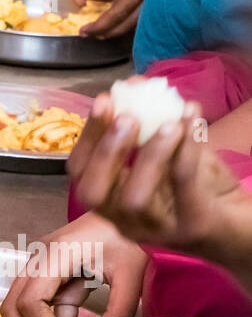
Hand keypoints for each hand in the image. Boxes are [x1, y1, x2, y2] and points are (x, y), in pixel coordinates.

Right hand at [0, 210, 148, 316]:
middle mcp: (38, 258)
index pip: (29, 302)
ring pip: (19, 306)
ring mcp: (39, 264)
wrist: (133, 213)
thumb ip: (117, 312)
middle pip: (11, 305)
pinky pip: (37, 302)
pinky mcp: (47, 271)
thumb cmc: (132, 236)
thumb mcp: (131, 275)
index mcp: (56, 254)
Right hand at [70, 92, 248, 258]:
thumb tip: (133, 86)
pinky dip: (186, 149)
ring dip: (149, 154)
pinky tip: (192, 119)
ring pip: (134, 197)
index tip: (103, 101)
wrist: (242, 230)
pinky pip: (182, 186)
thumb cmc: (203, 191)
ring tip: (169, 122)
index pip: (82, 176)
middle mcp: (126, 223)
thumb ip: (151, 129)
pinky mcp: (192, 227)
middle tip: (128, 117)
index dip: (87, 138)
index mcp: (114, 205)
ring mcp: (158, 230)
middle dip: (105, 152)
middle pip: (93, 194)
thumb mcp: (172, 159)